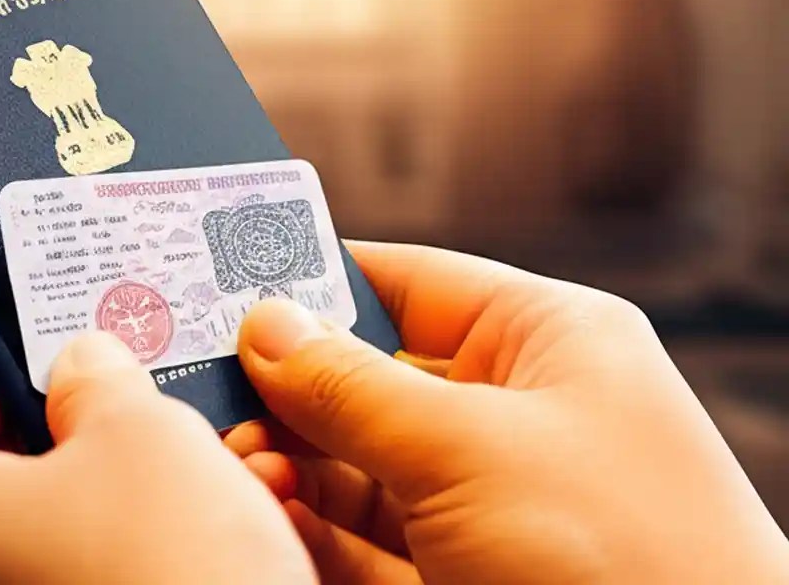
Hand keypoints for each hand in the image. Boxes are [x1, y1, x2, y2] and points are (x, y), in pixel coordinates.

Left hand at [0, 333, 312, 583]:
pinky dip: (96, 569)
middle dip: (64, 439)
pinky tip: (173, 559)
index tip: (76, 363)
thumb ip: (100, 381)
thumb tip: (84, 368)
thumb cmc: (164, 582)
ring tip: (183, 492)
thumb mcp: (145, 436)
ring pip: (12, 539)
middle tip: (142, 422)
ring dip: (95, 508)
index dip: (7, 361)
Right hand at [228, 242, 788, 583]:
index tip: (226, 283)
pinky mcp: (461, 572)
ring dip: (291, 461)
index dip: (320, 279)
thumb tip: (265, 326)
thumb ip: (352, 386)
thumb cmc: (623, 557)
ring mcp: (486, 500)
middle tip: (211, 393)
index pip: (410, 284)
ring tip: (237, 462)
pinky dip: (310, 524)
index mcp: (545, 344)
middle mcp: (516, 413)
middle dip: (290, 388)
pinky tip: (269, 509)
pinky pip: (365, 536)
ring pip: (357, 462)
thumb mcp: (469, 449)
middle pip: (370, 376)